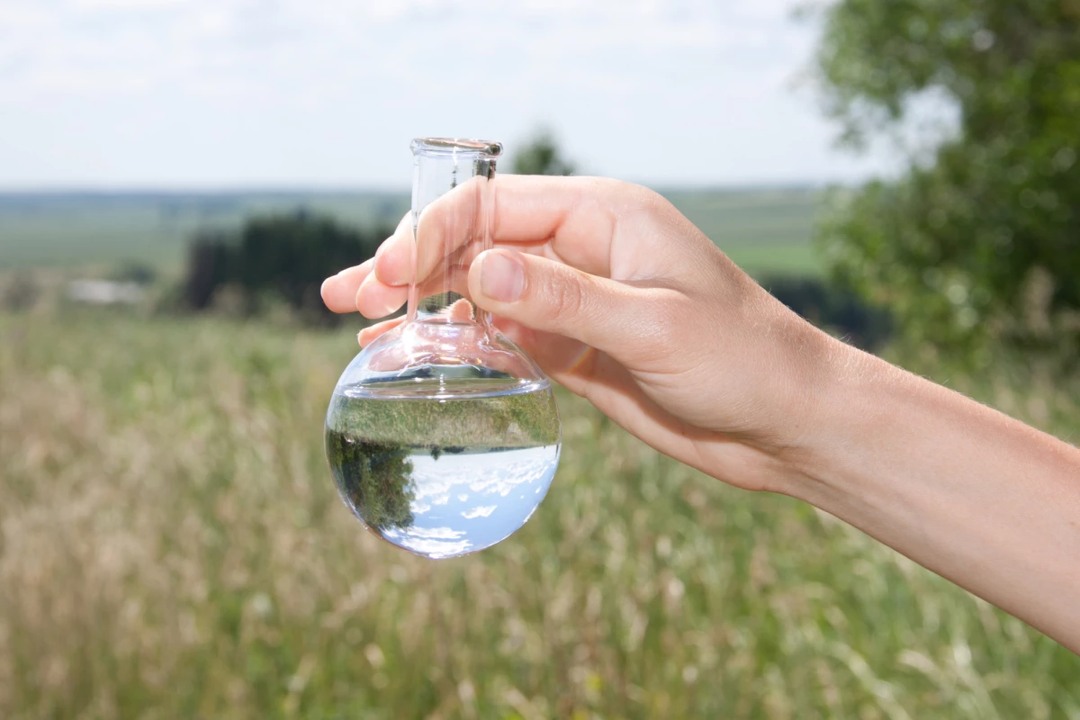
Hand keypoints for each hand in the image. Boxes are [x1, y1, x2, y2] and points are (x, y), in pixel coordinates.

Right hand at [321, 176, 837, 493]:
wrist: (785, 421)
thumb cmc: (741, 360)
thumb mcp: (655, 326)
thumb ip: (565, 300)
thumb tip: (478, 272)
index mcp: (604, 218)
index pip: (497, 207)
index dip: (434, 234)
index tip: (388, 275)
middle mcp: (582, 251)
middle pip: (477, 244)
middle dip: (411, 265)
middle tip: (350, 297)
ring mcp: (575, 302)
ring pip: (481, 293)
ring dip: (424, 307)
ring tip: (360, 325)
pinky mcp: (575, 349)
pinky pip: (503, 338)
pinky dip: (459, 344)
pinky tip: (416, 355)